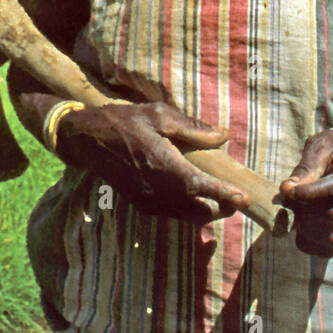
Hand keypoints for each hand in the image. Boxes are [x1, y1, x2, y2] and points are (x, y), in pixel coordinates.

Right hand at [57, 101, 249, 224]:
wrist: (88, 140)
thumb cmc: (124, 122)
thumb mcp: (159, 114)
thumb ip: (193, 128)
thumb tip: (222, 136)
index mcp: (162, 166)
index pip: (200, 187)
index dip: (224, 195)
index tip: (244, 198)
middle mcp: (155, 190)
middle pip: (197, 211)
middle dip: (221, 209)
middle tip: (238, 200)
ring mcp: (147, 201)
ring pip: (185, 217)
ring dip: (207, 213)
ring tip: (223, 201)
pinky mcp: (141, 204)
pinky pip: (172, 214)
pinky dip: (189, 211)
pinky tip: (197, 198)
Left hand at [278, 124, 332, 256]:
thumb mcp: (321, 145)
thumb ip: (305, 167)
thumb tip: (287, 190)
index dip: (309, 194)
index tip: (288, 191)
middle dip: (306, 213)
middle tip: (289, 205)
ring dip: (310, 230)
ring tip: (298, 217)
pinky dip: (319, 243)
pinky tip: (306, 231)